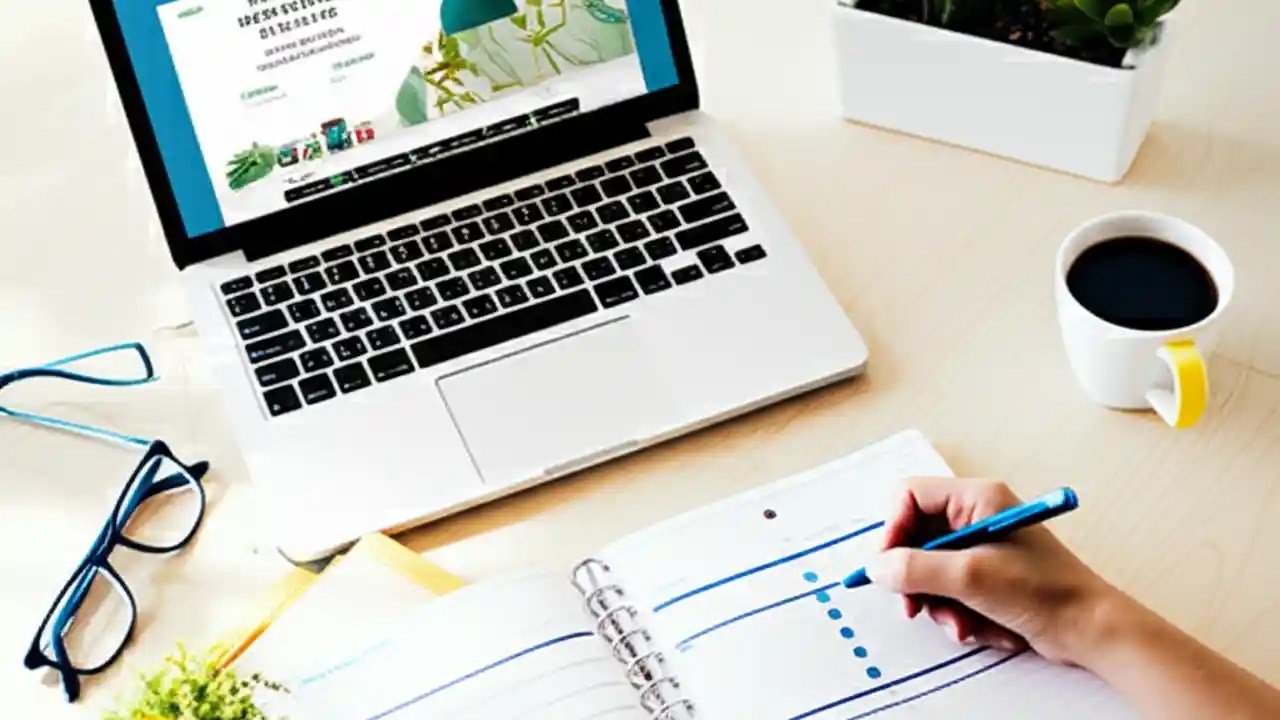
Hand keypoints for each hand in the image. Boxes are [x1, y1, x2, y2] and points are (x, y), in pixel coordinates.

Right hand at [868, 477, 1121, 665]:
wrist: (1092, 631)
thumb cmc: (1048, 593)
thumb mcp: (972, 578)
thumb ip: (916, 569)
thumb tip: (877, 567)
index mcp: (976, 499)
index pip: (910, 496)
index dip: (892, 529)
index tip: (888, 565)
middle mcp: (976, 517)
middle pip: (914, 537)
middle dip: (915, 577)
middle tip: (915, 605)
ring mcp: (981, 548)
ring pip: (929, 570)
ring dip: (938, 602)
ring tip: (961, 622)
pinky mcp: (986, 577)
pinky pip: (949, 591)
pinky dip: (957, 613)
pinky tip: (978, 626)